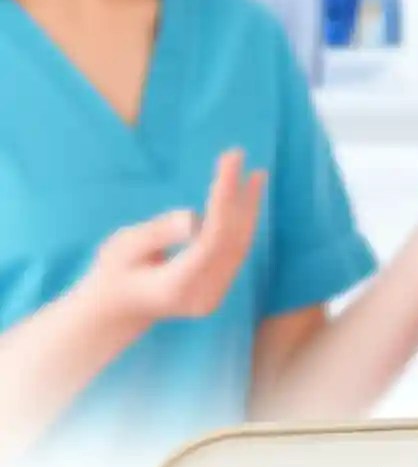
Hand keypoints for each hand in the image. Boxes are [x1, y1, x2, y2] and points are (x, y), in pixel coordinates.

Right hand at [78, 150, 266, 325]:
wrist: (117, 310)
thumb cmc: (113, 272)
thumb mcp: (122, 248)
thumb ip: (157, 233)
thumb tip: (193, 218)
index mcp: (176, 286)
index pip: (212, 238)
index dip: (223, 198)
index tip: (227, 164)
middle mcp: (203, 295)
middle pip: (231, 240)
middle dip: (238, 196)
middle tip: (238, 156)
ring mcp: (214, 296)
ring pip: (239, 245)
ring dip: (248, 208)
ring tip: (255, 175)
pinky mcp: (218, 289)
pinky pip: (236, 251)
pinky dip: (242, 222)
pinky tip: (247, 198)